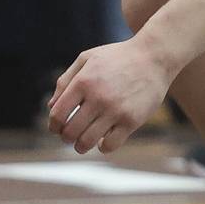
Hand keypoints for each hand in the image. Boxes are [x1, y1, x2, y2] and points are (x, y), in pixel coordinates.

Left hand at [46, 36, 172, 154]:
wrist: (154, 56)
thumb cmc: (118, 57)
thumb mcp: (88, 58)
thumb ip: (66, 80)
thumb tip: (51, 107)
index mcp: (83, 81)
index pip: (57, 115)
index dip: (53, 125)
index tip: (57, 128)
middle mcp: (98, 97)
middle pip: (70, 131)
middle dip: (66, 137)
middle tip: (70, 136)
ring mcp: (115, 110)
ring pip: (87, 141)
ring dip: (81, 146)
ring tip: (82, 143)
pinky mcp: (132, 120)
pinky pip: (110, 145)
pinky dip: (102, 147)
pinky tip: (103, 141)